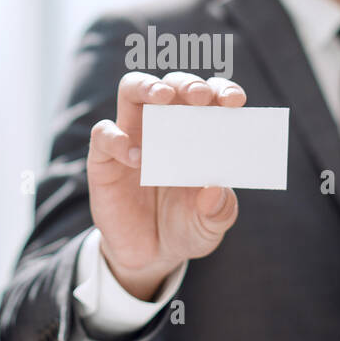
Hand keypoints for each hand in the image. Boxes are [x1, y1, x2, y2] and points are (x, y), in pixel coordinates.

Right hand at [88, 71, 245, 300]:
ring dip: (148, 87)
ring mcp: (132, 137)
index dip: (222, 91)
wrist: (150, 256)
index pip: (211, 98)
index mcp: (198, 133)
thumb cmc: (186, 228)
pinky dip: (118, 138)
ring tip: (163, 98)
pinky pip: (104, 134)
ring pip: (132, 90)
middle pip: (172, 85)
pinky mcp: (105, 158)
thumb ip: (219, 210)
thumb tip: (215, 189)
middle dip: (188, 84)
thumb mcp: (210, 226)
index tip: (235, 101)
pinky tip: (136, 159)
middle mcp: (165, 126)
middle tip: (201, 97)